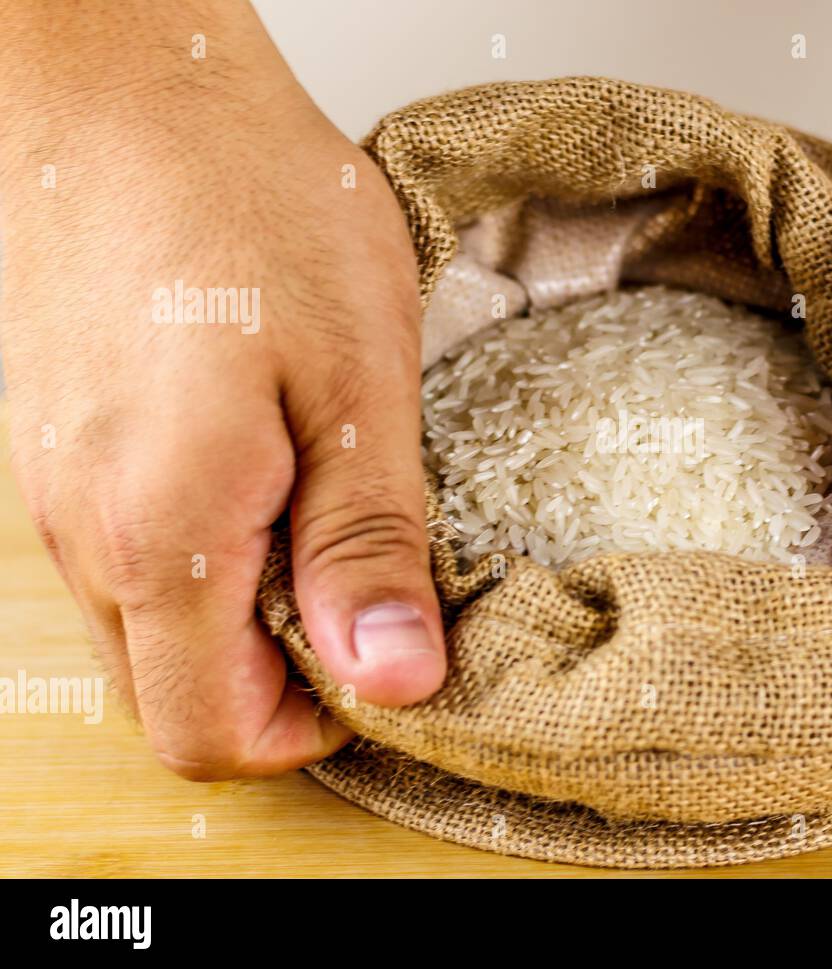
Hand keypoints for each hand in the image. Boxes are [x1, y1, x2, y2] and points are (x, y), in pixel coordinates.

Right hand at [0, 5, 444, 778]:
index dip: (314, 722)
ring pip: (153, 627)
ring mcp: (55, 494)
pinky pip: (129, 553)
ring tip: (320, 491)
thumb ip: (365, 544)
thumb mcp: (357, 382)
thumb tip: (392, 679)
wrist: (126, 87)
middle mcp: (84, 535)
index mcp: (165, 534)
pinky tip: (262, 455)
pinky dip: (205, 547)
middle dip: (285, 671)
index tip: (388, 646)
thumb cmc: (250, 207)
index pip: (214, 733)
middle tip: (367, 564)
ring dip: (249, 603)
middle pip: (176, 694)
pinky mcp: (58, 449)